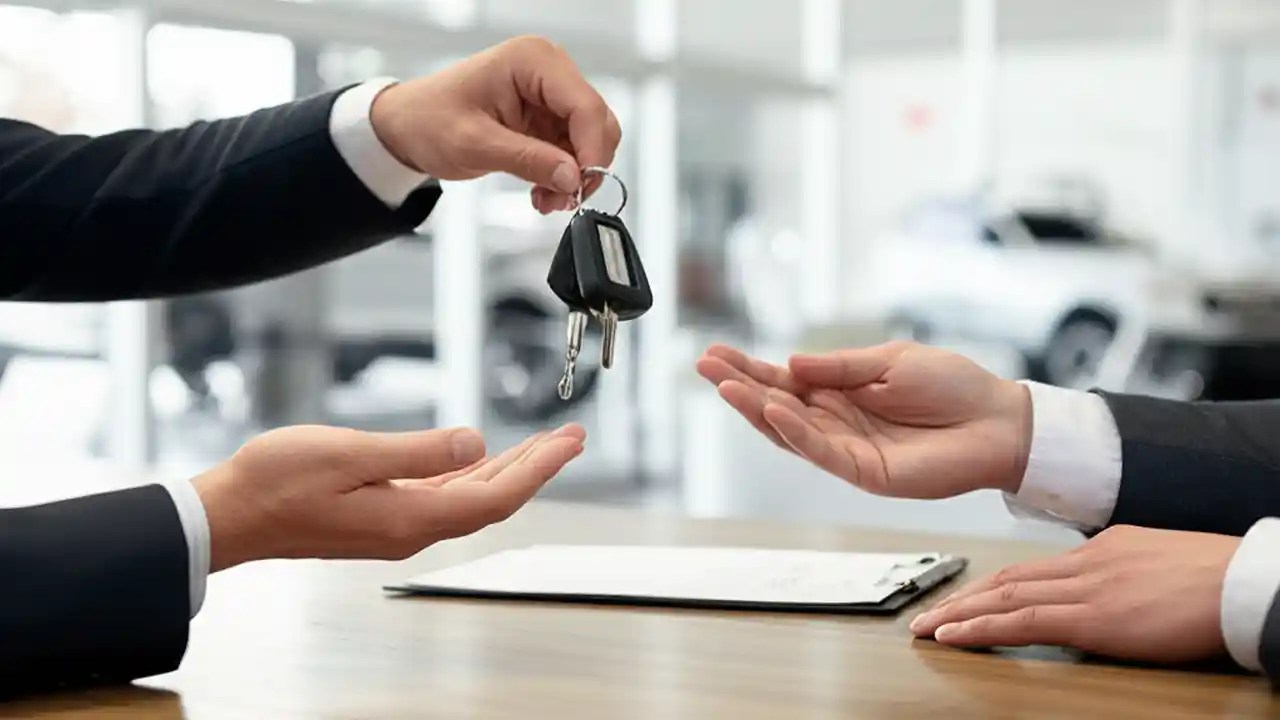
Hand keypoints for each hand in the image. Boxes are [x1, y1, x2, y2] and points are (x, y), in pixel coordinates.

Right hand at [191, 423, 584, 570]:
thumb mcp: (349, 454)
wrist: (230, 515)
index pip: (496, 496)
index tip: (570, 443)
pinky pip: (444, 497)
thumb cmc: (276, 483)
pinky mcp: (382, 517)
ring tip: (541, 445)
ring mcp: (397, 526)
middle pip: (493, 499)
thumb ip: (417, 452)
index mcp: (410, 518)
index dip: (539, 469)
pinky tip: (480, 459)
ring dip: (509, 469)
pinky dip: (473, 475)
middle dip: (537, 467)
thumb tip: (475, 443)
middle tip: (571, 438)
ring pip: (471, 498)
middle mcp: (411, 529)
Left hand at [370, 36, 621, 214]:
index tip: (580, 187)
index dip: (591, 151)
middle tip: (563, 200)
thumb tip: (573, 178)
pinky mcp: (548, 119)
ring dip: (573, 177)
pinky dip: (563, 177)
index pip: (585, 106)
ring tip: (545, 199)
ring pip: (590, 142)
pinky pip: (574, 151)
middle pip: (596, 123)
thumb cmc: (429, 119)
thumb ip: (528, 160)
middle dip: (584, 167)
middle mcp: (548, 71)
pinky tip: (542, 191)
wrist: (408, 127)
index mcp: (532, 60)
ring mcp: (551, 95)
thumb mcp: (475, 144)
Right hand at [695, 342, 1031, 498]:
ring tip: (727, 386)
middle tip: (705, 367)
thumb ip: (839, 367)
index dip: (749, 369)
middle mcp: (837, 421)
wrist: (999, 421)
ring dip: (757, 410)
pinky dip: (796, 432)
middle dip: (739, 386)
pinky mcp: (866, 472)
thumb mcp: (890, 361)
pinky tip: (774, 410)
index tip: (715, 354)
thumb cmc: (953, 387)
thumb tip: (790, 364)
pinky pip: (823, 452)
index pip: (784, 381)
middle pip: (776, 405)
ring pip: (790, 432)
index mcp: (841, 392)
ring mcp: (848, 449)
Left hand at [910, 525, 1238, 662]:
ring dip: (961, 613)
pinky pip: (1023, 621)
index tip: (965, 597)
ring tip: (929, 627)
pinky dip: (982, 628)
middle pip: (1006, 579)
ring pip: (1004, 597)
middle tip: (928, 613)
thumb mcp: (1156, 564)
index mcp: (1100, 549)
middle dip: (963, 598)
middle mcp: (1084, 563)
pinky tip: (956, 635)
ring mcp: (1086, 588)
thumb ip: (1123, 574)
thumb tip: (1110, 590)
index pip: (1030, 569)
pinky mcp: (1093, 617)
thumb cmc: (1216, 576)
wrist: (1243, 580)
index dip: (991, 585)